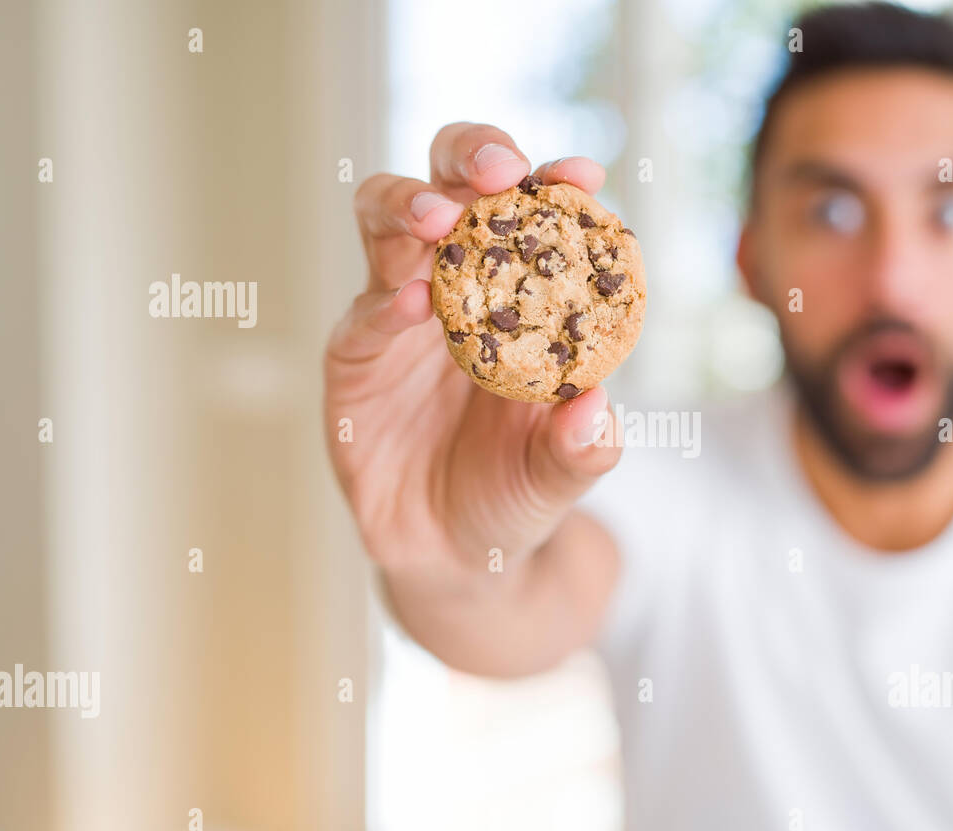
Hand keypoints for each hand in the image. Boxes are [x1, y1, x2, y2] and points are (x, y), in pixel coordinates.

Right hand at [324, 123, 621, 580]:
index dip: (554, 184)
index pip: (532, 216)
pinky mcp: (354, 357)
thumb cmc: (517, 491)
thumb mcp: (562, 474)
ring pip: (385, 222)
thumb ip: (586, 446)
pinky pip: (363, 316)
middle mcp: (455, 285)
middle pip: (448, 185)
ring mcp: (397, 315)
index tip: (584, 174)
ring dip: (410, 205)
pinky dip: (385, 302)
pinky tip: (413, 304)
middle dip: (469, 156)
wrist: (453, 552)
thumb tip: (599, 409)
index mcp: (518, 292)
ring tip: (440, 221)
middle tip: (498, 171)